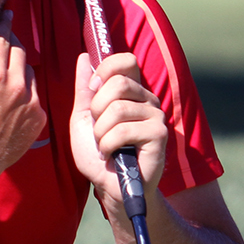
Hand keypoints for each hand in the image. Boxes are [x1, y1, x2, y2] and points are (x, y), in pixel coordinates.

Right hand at [0, 11, 46, 182]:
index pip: (2, 37)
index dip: (2, 23)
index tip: (5, 14)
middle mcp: (17, 84)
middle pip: (18, 50)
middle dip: (10, 44)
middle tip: (1, 46)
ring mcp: (31, 102)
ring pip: (30, 72)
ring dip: (19, 69)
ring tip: (5, 76)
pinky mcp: (39, 118)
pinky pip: (36, 96)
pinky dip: (27, 93)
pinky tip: (12, 101)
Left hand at [70, 49, 166, 206]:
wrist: (109, 187)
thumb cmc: (98, 154)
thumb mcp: (84, 118)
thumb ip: (84, 89)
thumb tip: (84, 56)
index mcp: (132, 91)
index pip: (124, 60)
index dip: (103, 71)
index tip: (92, 91)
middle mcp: (147, 99)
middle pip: (117, 83)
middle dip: (97, 109)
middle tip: (98, 130)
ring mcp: (156, 116)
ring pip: (117, 108)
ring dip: (100, 133)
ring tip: (104, 146)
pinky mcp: (159, 134)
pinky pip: (124, 129)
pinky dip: (108, 145)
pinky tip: (111, 155)